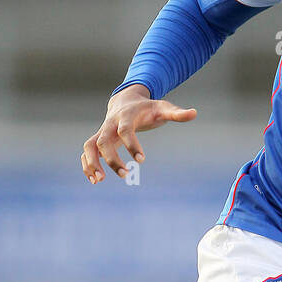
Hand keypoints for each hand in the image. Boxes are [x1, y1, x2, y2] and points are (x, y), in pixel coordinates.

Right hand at [82, 84, 196, 182]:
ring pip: (89, 146)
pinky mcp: (97, 140)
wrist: (126, 101)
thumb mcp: (163, 108)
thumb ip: (177, 113)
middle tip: (126, 174)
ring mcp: (101, 132)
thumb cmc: (147, 108)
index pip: (125, 129)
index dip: (131, 144)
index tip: (141, 160)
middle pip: (103, 141)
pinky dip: (86, 165)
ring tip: (99, 181)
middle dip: (111, 159)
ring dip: (91, 163)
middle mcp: (110, 124)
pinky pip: (86, 152)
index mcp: (126, 116)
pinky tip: (94, 180)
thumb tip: (194, 113)